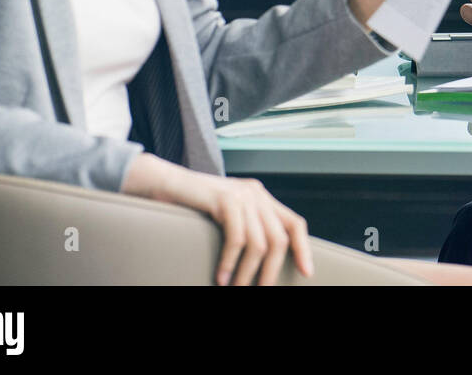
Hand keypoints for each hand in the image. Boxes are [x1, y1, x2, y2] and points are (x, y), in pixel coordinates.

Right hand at [122, 154, 311, 284]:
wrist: (164, 182)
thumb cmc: (193, 204)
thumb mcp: (228, 213)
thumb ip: (247, 226)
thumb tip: (261, 259)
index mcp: (262, 197)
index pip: (294, 223)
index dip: (303, 249)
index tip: (306, 272)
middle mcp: (257, 194)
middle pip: (279, 239)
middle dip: (272, 271)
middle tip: (261, 290)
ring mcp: (242, 195)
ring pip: (259, 244)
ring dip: (248, 273)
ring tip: (237, 288)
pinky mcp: (225, 199)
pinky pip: (236, 239)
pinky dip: (231, 262)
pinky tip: (222, 276)